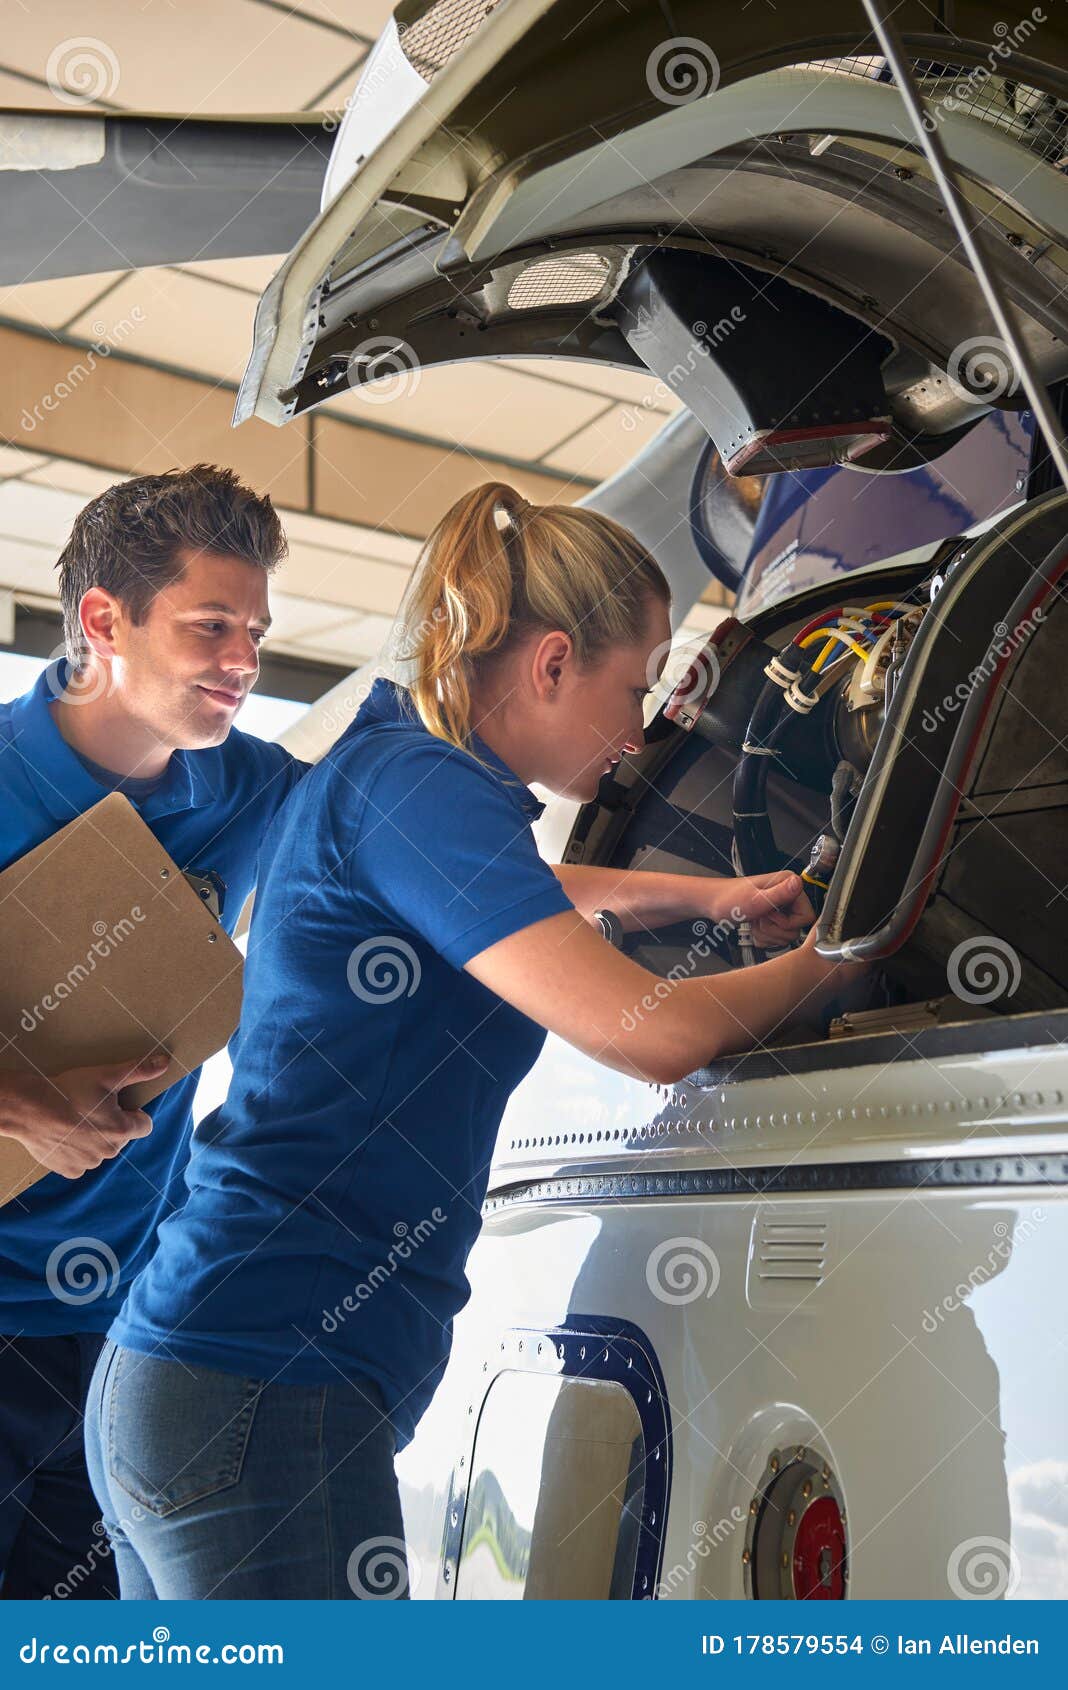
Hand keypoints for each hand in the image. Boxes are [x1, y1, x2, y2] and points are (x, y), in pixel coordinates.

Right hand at [0, 1052, 168, 1179]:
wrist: (29, 1109)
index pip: (145, 1125)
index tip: (116, 1104)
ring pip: (101, 1150)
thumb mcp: (107, 1076)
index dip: (133, 1112)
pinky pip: (81, 1162)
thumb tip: (165, 1062)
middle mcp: (109, 1152)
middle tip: (91, 1109)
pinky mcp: (70, 1171)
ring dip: (94, 1139)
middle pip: (121, 1137)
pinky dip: (76, 1151)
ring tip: (75, 1120)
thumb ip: (139, 1070)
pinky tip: (65, 1135)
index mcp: (122, 1130)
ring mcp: (89, 1164)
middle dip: (112, 1125)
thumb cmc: (70, 1091)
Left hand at [726, 871, 814, 947]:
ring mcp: (781, 908)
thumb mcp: (754, 900)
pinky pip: (777, 938)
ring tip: (755, 921)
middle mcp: (788, 895)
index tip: (771, 917)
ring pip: (786, 935)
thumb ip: (779, 893)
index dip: (789, 923)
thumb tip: (798, 883)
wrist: (713, 904)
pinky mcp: (774, 919)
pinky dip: (764, 937)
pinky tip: (754, 926)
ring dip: (767, 933)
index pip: (807, 915)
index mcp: (788, 884)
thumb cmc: (728, 898)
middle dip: (774, 929)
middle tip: (760, 919)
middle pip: (797, 928)